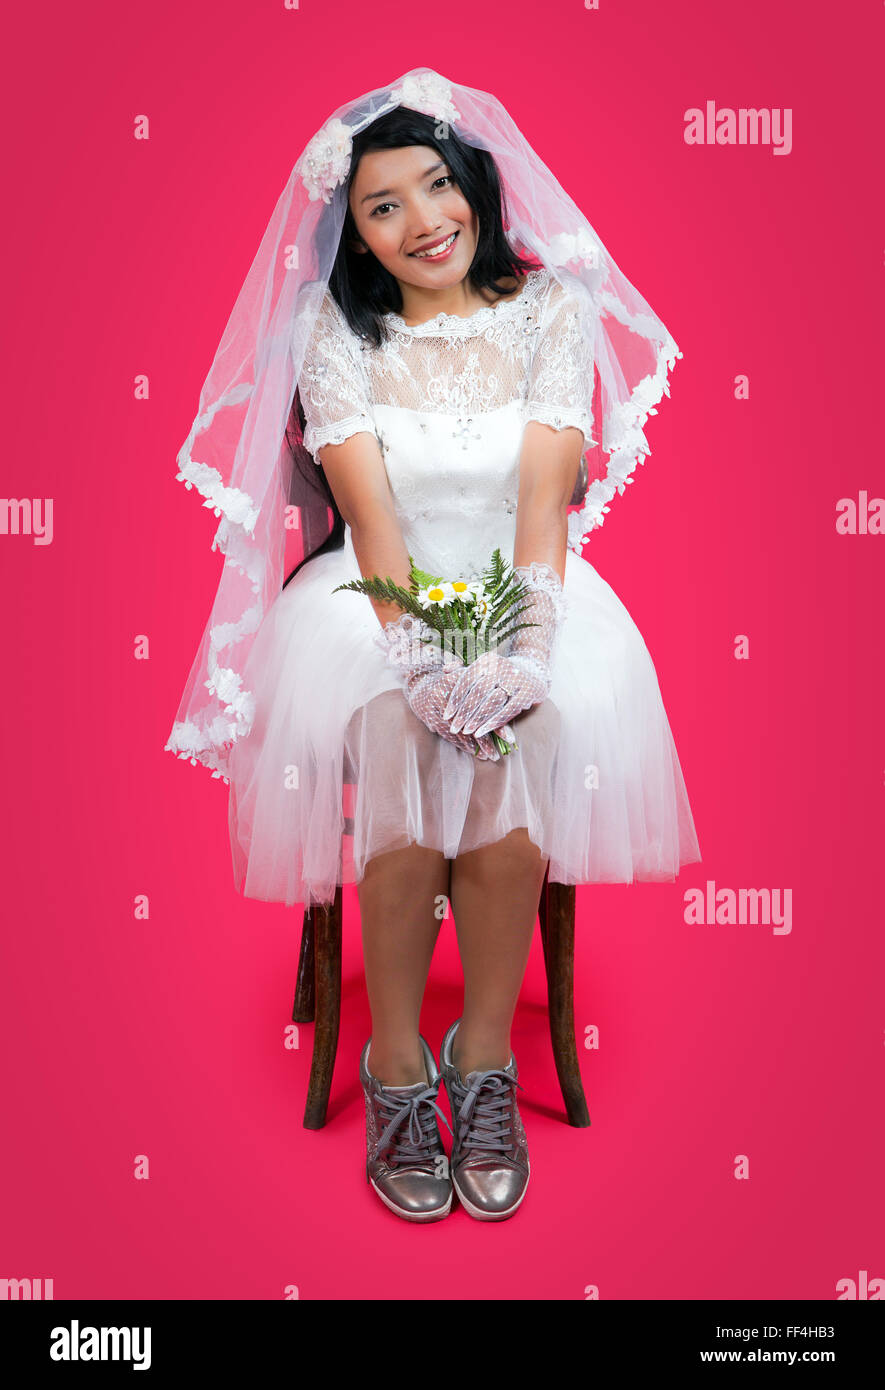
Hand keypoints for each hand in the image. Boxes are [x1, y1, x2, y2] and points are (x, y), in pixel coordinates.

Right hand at [374, 611, 507, 758]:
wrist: (423, 684)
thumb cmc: (456, 682)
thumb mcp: (470, 678)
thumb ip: (488, 688)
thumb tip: (508, 704)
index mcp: (459, 680)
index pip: (482, 707)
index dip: (496, 723)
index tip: (509, 738)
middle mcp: (446, 693)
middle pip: (470, 722)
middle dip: (486, 740)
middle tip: (498, 754)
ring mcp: (436, 707)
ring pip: (459, 731)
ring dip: (475, 746)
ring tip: (489, 756)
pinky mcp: (431, 718)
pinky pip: (449, 735)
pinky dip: (462, 744)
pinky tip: (474, 752)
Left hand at [442, 649, 548, 735]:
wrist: (533, 673)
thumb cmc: (500, 675)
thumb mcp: (482, 669)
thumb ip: (463, 670)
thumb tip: (446, 669)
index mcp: (486, 660)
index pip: (467, 680)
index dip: (455, 699)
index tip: (446, 716)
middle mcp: (501, 666)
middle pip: (478, 692)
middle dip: (465, 712)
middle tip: (454, 728)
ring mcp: (516, 678)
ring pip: (493, 702)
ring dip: (478, 719)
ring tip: (467, 731)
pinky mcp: (527, 691)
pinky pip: (508, 710)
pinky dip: (494, 722)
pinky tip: (482, 732)